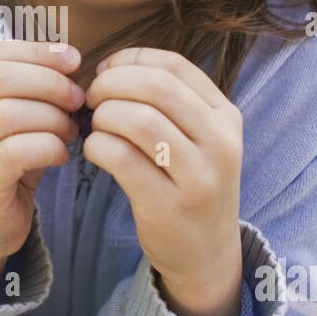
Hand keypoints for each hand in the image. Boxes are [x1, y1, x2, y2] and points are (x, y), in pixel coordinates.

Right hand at [0, 40, 82, 293]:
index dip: (36, 52)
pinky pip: (15, 151)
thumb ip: (33, 87)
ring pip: (6, 114)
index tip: (74, 60)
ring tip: (71, 131)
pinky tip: (61, 155)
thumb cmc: (10, 163)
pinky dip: (48, 147)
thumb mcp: (18, 117)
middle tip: (78, 99)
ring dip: (51, 118)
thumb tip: (70, 60)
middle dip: (48, 83)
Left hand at [84, 48, 243, 315]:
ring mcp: (198, 177)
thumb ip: (167, 102)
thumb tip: (110, 67)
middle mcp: (220, 143)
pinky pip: (122, 157)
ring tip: (94, 126)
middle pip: (155, 86)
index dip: (130, 60)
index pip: (174, 66)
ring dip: (103, 116)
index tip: (106, 70)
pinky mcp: (168, 206)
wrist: (206, 255)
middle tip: (91, 98)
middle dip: (112, 84)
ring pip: (139, 119)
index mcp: (225, 117)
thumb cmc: (189, 185)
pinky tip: (94, 151)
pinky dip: (97, 146)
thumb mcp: (198, 139)